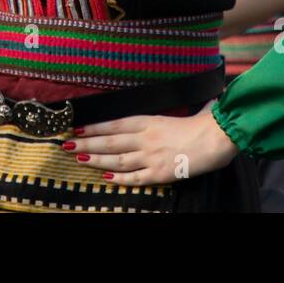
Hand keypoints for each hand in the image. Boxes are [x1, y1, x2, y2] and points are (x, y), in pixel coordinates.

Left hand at [66, 104, 238, 185]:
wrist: (218, 138)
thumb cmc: (205, 122)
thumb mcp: (183, 111)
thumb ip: (172, 111)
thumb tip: (186, 104)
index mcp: (149, 120)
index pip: (114, 124)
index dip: (94, 127)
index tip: (76, 128)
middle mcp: (146, 137)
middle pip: (110, 141)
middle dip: (86, 143)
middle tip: (65, 144)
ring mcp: (152, 156)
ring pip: (117, 159)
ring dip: (96, 160)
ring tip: (78, 158)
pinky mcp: (160, 173)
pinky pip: (135, 177)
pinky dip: (119, 178)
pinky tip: (106, 178)